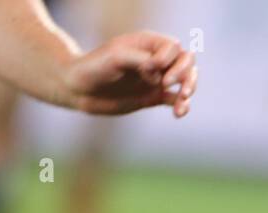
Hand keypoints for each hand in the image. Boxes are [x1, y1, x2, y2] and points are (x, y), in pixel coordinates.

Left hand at [64, 31, 196, 117]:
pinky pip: (174, 99)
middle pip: (185, 61)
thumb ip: (139, 60)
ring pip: (185, 80)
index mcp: (148, 44)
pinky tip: (179, 113)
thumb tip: (158, 72)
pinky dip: (181, 105)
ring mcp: (156, 79)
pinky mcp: (152, 97)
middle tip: (167, 84)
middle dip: (184, 72)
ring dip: (188, 89)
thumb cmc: (94, 67)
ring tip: (182, 101)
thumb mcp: (115, 58)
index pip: (173, 47)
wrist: (79, 89)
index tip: (153, 68)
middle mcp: (156, 59)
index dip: (169, 58)